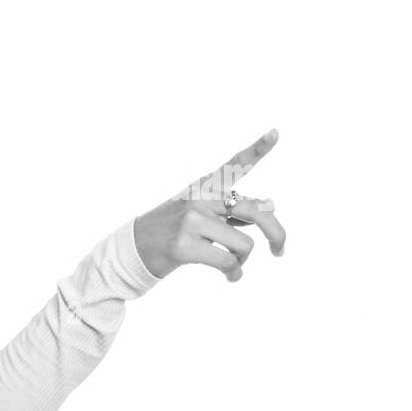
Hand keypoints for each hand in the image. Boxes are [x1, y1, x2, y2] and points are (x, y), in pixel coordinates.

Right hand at [134, 129, 286, 281]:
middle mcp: (199, 198)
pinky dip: (234, 273)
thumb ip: (231, 210)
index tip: (275, 133)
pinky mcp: (184, 246)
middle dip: (276, 234)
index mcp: (204, 187)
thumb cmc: (170, 233)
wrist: (131, 250)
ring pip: (244, 245)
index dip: (257, 149)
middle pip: (256, 211)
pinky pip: (228, 262)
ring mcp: (190, 221)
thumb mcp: (198, 214)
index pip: (235, 165)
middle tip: (280, 251)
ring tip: (232, 266)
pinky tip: (230, 277)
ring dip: (243, 261)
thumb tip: (272, 204)